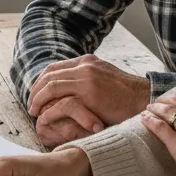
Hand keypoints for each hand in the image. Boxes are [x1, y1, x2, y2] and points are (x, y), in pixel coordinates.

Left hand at [28, 55, 150, 147]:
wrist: (145, 100)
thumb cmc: (127, 98)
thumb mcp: (105, 81)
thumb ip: (88, 81)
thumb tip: (73, 90)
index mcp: (88, 61)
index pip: (56, 67)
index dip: (42, 81)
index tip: (36, 94)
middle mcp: (85, 64)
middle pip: (49, 73)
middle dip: (36, 89)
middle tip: (31, 104)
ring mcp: (86, 76)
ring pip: (50, 83)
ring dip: (37, 97)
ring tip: (33, 111)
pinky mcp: (88, 90)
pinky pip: (57, 95)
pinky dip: (46, 104)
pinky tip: (43, 114)